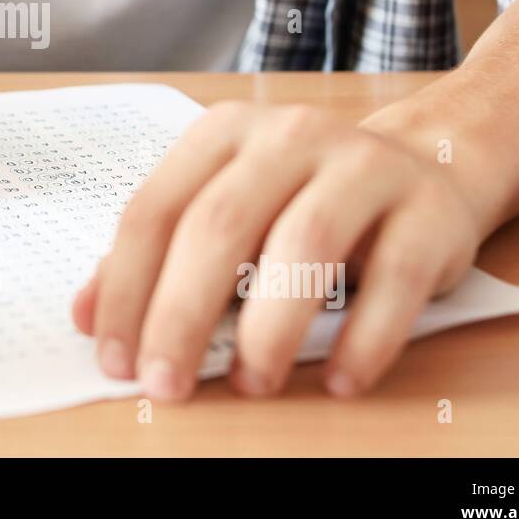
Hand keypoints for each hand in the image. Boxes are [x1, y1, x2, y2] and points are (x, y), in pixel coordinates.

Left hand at [72, 101, 488, 399]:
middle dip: (183, 314)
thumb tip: (89, 316)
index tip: (114, 358)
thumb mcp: (228, 205)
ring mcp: (364, 165)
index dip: (127, 287)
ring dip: (271, 327)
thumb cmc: (305, 197)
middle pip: (221, 225)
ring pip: (306, 242)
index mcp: (224, 133)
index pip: (156, 208)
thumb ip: (159, 255)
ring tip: (251, 384)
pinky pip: (395, 278)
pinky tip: (339, 379)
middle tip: (166, 384)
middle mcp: (290, 136)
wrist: (428, 164)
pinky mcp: (429, 209)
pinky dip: (365, 337)